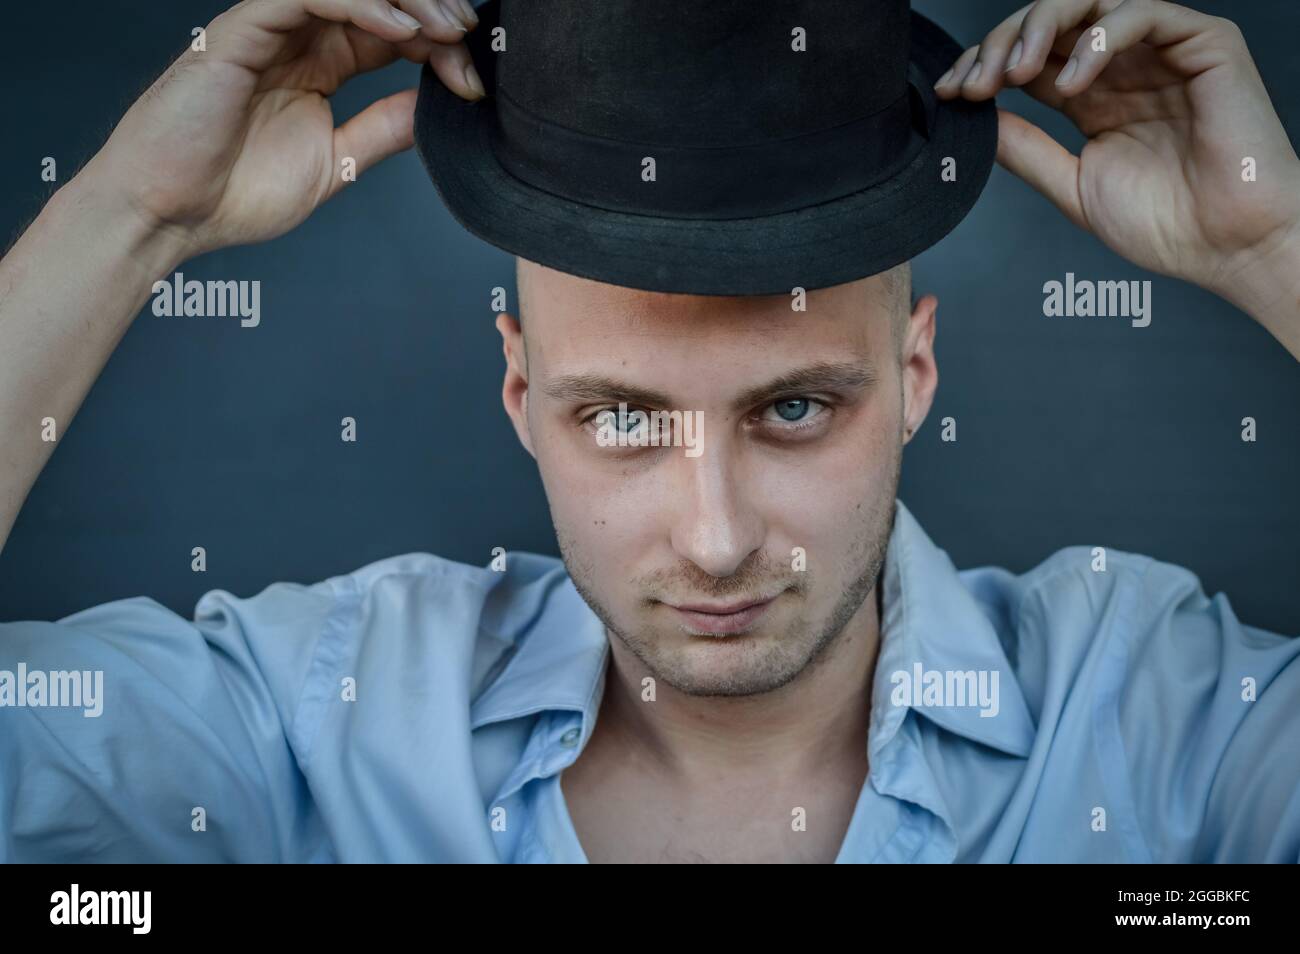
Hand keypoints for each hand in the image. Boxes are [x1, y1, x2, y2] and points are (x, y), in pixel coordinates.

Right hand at [82, 0, 482, 260]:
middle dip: (434, 12)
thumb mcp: (337, 164)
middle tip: (472, 39)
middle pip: (378, 0)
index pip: (392, 33)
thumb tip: (436, 112)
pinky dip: (361, 3)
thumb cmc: (235, 194)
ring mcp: (270, 29)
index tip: (474, 79)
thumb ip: (383, 130)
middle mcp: (298, 39)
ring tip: (448, 29)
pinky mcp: (242, 29)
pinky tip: (401, 28)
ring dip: (407, 0)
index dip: (439, 45)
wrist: (170, 215)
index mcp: (319, 66)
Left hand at [936, 0, 1299, 328]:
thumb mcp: (1073, 185)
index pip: (1026, 59)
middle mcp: (1121, 68)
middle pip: (1046, 24)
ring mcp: (1160, 51)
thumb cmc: (1166, 223)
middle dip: (998, 45)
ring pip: (1088, 3)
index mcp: (1091, 97)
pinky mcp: (1202, 43)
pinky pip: (1140, 13)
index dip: (982, 67)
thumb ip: (1025, 149)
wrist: (1229, 245)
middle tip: (972, 83)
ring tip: (1010, 73)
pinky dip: (1095, 40)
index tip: (949, 94)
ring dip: (1036, 29)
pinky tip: (1068, 83)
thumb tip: (975, 120)